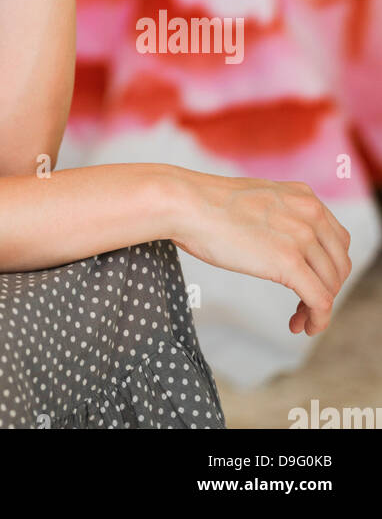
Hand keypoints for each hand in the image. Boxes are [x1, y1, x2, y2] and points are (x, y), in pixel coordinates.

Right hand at [169, 169, 352, 335]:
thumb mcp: (258, 200)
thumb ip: (281, 215)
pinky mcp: (288, 262)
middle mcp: (310, 212)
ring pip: (331, 285)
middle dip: (326, 289)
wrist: (185, 203)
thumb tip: (283, 241)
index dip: (328, 268)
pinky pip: (320, 300)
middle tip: (304, 306)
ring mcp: (301, 236)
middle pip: (339, 265)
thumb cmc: (207, 205)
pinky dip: (318, 320)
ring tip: (298, 319)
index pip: (337, 241)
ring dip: (318, 308)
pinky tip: (301, 326)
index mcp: (304, 196)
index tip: (310, 285)